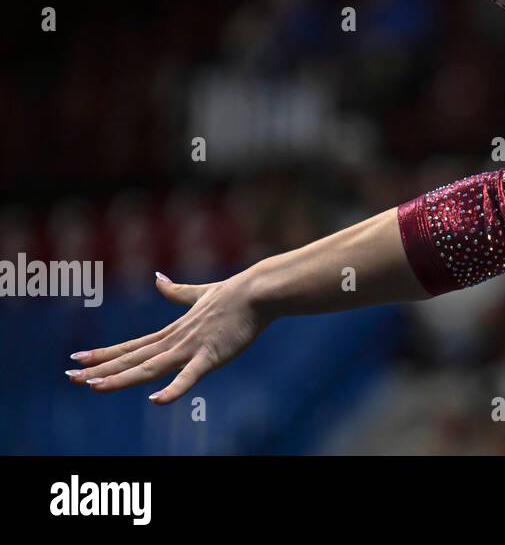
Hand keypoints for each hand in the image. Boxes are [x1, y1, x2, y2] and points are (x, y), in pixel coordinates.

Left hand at [65, 270, 272, 403]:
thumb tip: (158, 279)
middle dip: (100, 369)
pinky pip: (190, 376)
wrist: (259, 291)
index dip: (103, 354)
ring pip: (149, 368)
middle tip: (69, 376)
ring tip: (93, 387)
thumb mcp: (202, 293)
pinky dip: (173, 389)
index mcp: (173, 330)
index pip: (131, 346)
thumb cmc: (235, 293)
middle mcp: (175, 341)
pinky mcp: (211, 356)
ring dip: (120, 379)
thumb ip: (179, 292)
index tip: (77, 357)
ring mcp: (191, 349)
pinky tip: (156, 401)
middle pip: (132, 359)